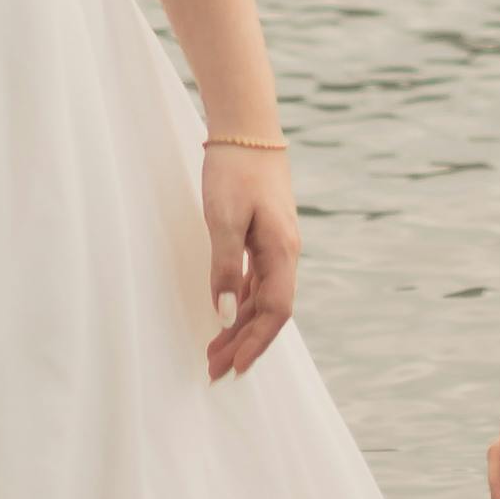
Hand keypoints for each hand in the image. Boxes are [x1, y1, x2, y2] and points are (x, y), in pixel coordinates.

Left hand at [201, 135, 298, 381]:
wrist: (247, 128)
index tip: (233, 367)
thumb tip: (223, 315)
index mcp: (281, 251)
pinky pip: (256, 280)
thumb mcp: (222, 219)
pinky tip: (225, 314)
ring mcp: (276, 244)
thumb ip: (224, 268)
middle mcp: (285, 252)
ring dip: (240, 326)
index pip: (276, 311)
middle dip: (244, 342)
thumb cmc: (234, 170)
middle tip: (214, 370)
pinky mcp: (264, 235)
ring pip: (262, 297)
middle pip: (269, 310)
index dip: (256, 342)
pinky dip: (240, 302)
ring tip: (214, 350)